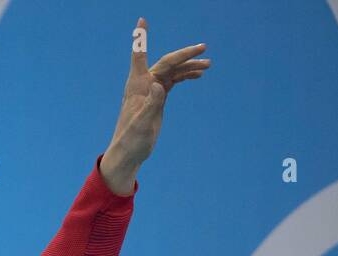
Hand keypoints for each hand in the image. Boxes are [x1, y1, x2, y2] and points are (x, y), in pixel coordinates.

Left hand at [100, 17, 210, 194]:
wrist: (129, 153)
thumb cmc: (131, 139)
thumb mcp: (142, 123)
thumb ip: (151, 104)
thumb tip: (158, 85)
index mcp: (136, 85)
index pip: (139, 55)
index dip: (141, 37)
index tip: (141, 20)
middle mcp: (143, 84)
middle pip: (166, 62)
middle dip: (184, 54)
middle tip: (204, 49)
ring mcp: (150, 91)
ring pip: (172, 71)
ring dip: (188, 66)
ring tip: (208, 64)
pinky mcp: (156, 99)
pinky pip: (172, 81)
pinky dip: (185, 76)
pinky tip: (198, 74)